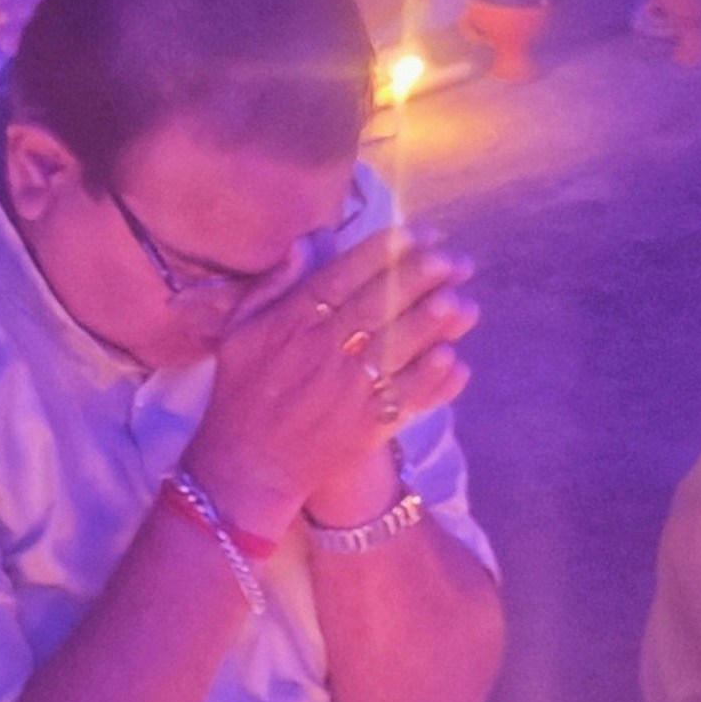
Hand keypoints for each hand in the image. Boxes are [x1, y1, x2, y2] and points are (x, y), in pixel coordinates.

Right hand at [187, 224, 470, 542]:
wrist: (248, 466)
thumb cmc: (241, 393)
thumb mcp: (239, 331)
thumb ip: (272, 285)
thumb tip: (309, 242)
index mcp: (293, 321)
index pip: (345, 274)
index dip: (385, 252)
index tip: (418, 235)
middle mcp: (323, 350)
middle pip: (379, 303)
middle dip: (420, 278)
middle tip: (452, 260)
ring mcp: (348, 389)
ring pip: (398, 345)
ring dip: (433, 322)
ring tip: (461, 302)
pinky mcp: (366, 425)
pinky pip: (406, 395)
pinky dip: (431, 378)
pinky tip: (452, 359)